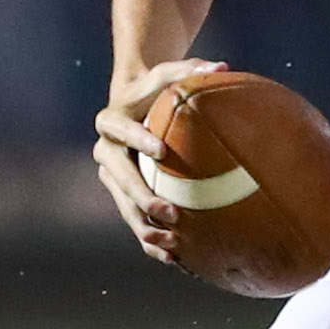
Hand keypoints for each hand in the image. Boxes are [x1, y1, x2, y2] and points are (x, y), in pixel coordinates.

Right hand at [89, 58, 226, 265]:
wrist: (134, 107)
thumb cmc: (158, 90)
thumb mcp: (170, 75)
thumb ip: (192, 69)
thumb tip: (223, 67)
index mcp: (112, 122)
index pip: (121, 131)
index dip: (138, 139)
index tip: (161, 148)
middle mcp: (106, 153)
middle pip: (118, 179)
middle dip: (141, 197)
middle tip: (170, 212)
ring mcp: (113, 179)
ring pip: (124, 208)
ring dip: (145, 228)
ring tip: (172, 244)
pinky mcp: (125, 198)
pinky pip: (136, 224)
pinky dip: (153, 242)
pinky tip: (177, 261)